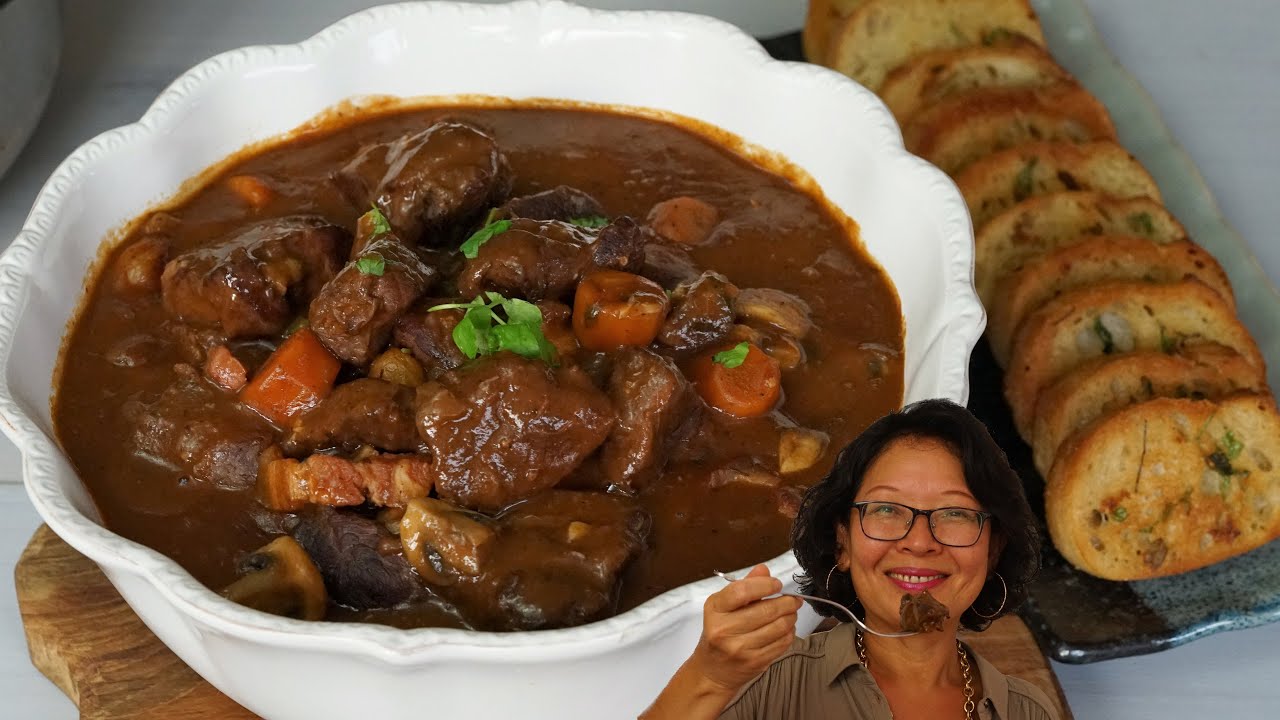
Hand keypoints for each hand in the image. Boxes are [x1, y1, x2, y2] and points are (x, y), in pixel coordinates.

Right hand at [690, 564, 803, 692]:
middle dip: (786, 602)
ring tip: (792, 612)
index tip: (776, 585)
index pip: (742, 591)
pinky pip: (782, 643)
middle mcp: (724, 629)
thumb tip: (764, 570)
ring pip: (778, 627)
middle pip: (765, 610)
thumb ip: (744, 586)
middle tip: (793, 599)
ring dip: (791, 616)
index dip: (765, 585)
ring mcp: (740, 648)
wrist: (712, 670)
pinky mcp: (755, 662)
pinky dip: (790, 633)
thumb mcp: (723, 606)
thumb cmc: (719, 633)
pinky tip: (787, 628)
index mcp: (715, 610)